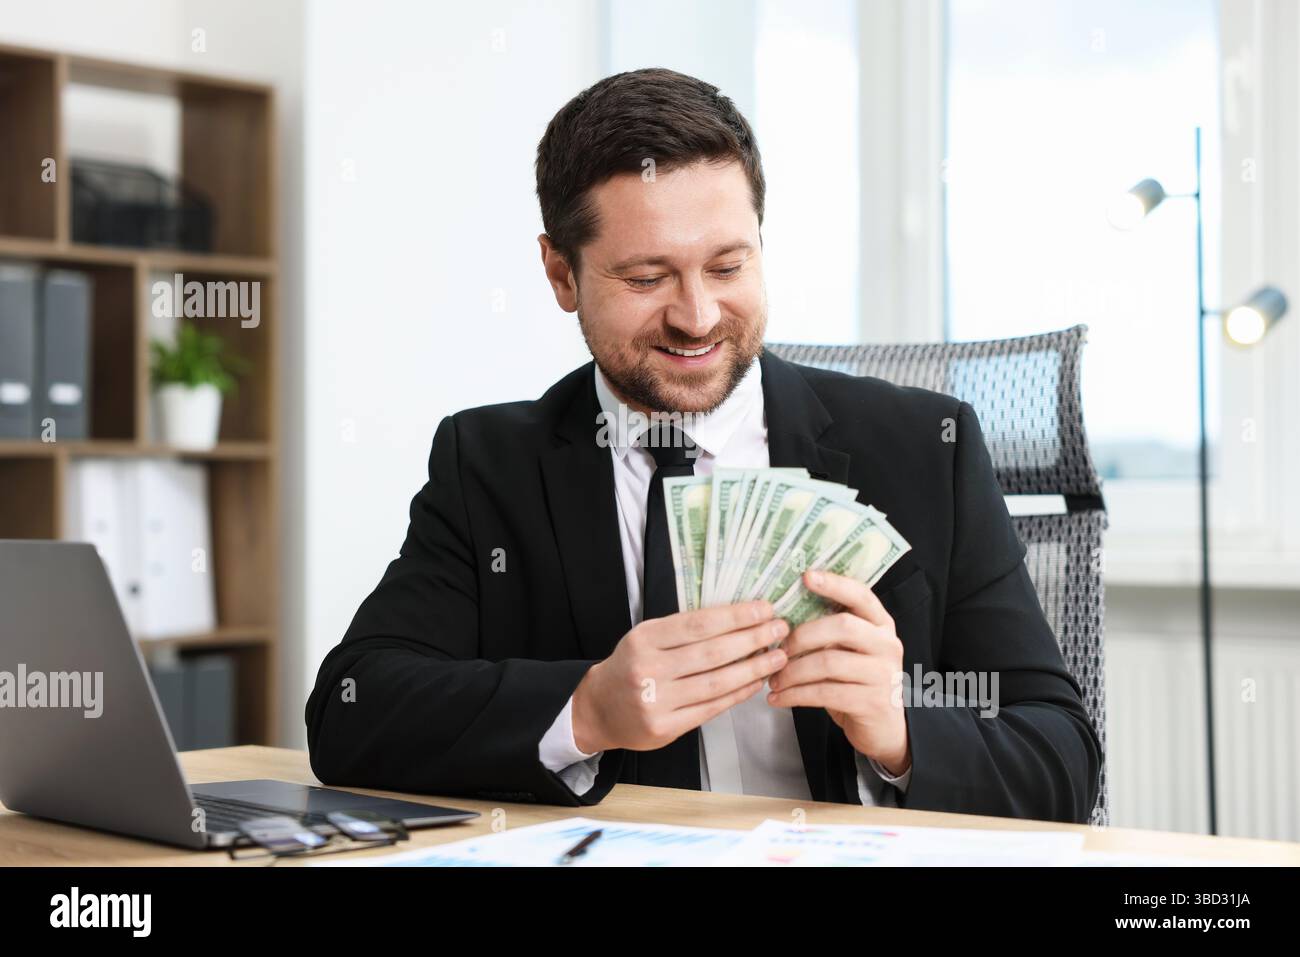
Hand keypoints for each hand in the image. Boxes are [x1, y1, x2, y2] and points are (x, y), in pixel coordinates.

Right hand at [572, 600, 789, 753]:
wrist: (599, 709)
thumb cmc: (631, 666)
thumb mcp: (647, 637)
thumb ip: (684, 630)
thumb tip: (738, 618)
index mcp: (645, 638)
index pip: (699, 623)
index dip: (736, 616)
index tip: (764, 609)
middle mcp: (649, 668)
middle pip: (712, 652)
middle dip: (752, 639)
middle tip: (780, 629)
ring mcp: (656, 700)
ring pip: (716, 682)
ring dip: (753, 668)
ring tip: (778, 657)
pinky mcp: (665, 727)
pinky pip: (711, 708)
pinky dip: (738, 694)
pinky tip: (756, 682)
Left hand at [766, 570, 910, 776]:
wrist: (883, 728)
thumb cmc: (856, 682)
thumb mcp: (849, 652)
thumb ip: (830, 632)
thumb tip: (782, 617)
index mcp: (881, 625)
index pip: (861, 595)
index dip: (834, 584)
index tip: (806, 576)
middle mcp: (887, 645)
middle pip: (842, 626)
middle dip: (802, 636)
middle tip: (778, 649)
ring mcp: (883, 674)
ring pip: (829, 662)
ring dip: (792, 671)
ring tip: (773, 679)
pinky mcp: (872, 702)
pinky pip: (825, 693)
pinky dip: (795, 695)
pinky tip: (778, 698)